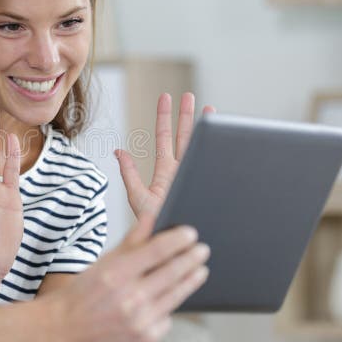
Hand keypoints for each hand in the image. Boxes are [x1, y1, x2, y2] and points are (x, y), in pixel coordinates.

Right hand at [47, 209, 209, 341]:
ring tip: (200, 270)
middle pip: (173, 272)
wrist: (65, 331)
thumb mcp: (103, 263)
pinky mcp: (145, 338)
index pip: (157, 250)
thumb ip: (130, 242)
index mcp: (117, 273)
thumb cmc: (82, 294)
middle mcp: (130, 297)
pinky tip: (171, 298)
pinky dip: (169, 307)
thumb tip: (151, 217)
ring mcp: (140, 320)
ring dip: (192, 280)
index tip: (191, 233)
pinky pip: (167, 317)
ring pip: (176, 295)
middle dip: (192, 258)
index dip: (178, 239)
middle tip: (203, 249)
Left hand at [116, 92, 214, 224]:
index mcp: (166, 172)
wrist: (172, 245)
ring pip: (200, 148)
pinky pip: (213, 164)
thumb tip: (119, 151)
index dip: (165, 118)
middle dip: (187, 116)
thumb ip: (129, 174)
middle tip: (188, 95)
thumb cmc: (154, 226)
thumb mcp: (138, 197)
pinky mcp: (207, 186)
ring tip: (208, 109)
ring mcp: (196, 178)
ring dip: (203, 127)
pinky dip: (219, 149)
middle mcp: (183, 172)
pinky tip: (223, 135)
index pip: (165, 138)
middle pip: (185, 137)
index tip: (166, 98)